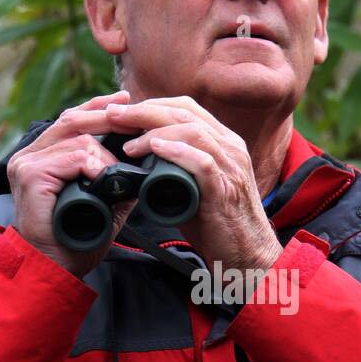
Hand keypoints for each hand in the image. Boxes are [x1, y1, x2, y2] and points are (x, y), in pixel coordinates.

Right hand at [7, 90, 139, 278]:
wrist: (53, 267)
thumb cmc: (74, 240)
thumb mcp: (102, 204)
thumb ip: (116, 181)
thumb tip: (144, 163)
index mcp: (42, 156)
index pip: (71, 119)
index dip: (98, 106)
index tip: (125, 100)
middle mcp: (30, 155)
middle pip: (73, 120)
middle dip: (107, 116)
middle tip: (134, 116)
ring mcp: (27, 163)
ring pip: (78, 139)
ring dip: (105, 155)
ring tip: (116, 176)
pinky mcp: (31, 175)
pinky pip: (73, 157)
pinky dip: (94, 165)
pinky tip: (104, 178)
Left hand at [101, 96, 284, 273]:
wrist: (247, 256)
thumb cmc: (218, 225)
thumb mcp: (195, 187)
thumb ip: (175, 168)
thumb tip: (138, 161)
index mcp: (223, 142)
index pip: (185, 108)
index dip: (151, 105)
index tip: (121, 112)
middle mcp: (230, 148)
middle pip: (184, 113)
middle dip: (144, 111)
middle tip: (113, 115)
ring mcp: (230, 167)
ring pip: (192, 131)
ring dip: (154, 131)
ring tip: (127, 143)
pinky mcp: (226, 189)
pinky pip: (202, 162)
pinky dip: (177, 152)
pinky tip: (156, 150)